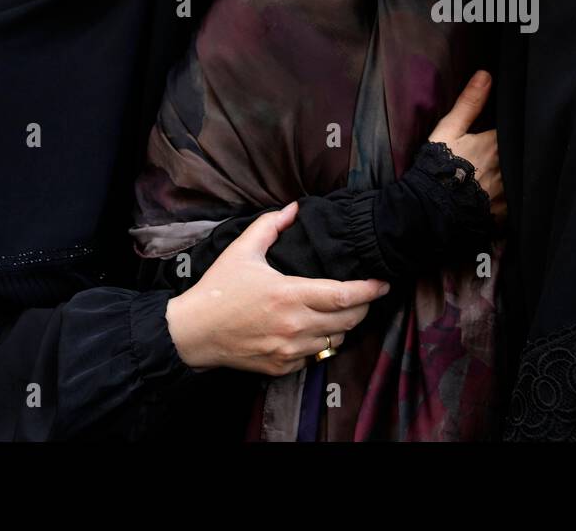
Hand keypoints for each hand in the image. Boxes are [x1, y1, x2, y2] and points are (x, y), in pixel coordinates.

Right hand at [165, 202, 390, 374]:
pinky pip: (315, 357)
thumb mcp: (242, 250)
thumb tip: (294, 208)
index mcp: (289, 295)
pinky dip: (321, 344)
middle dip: (364, 307)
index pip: (344, 295)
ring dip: (344, 327)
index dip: (370, 290)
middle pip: (349, 321)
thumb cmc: (218, 289)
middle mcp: (294, 326)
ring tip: (341, 312)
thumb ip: (270, 225)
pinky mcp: (281, 367)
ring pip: (336, 342)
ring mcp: (289, 350)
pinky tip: (316, 331)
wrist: (192, 332)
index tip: (383, 283)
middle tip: (367, 295)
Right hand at [428, 70, 504, 224]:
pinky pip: (512, 204)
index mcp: (497, 144)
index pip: (513, 132)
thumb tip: (485, 74)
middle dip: (514, 154)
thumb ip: (469, 103)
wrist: (429, 210)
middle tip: (500, 155)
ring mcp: (507, 193)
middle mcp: (508, 168)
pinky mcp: (504, 214)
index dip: (511, 131)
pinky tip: (496, 199)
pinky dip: (508, 200)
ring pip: (517, 180)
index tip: (508, 130)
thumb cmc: (437, 167)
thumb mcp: (449, 131)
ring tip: (498, 177)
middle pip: (518, 156)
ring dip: (512, 177)